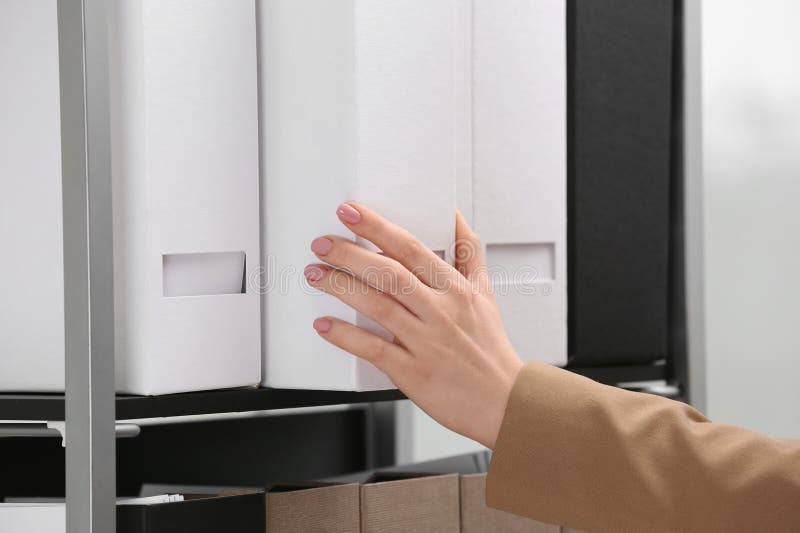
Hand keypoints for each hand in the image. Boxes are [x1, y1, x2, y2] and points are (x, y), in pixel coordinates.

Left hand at [304, 202, 523, 448]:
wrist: (504, 402)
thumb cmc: (489, 349)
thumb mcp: (485, 293)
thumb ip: (468, 252)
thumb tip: (453, 215)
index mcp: (455, 289)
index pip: (411, 248)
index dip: (377, 227)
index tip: (351, 212)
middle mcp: (440, 311)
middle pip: (389, 273)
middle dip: (350, 254)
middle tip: (323, 243)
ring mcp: (426, 342)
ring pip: (378, 306)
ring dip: (341, 287)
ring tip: (316, 274)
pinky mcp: (413, 372)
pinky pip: (374, 349)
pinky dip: (346, 337)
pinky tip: (325, 326)